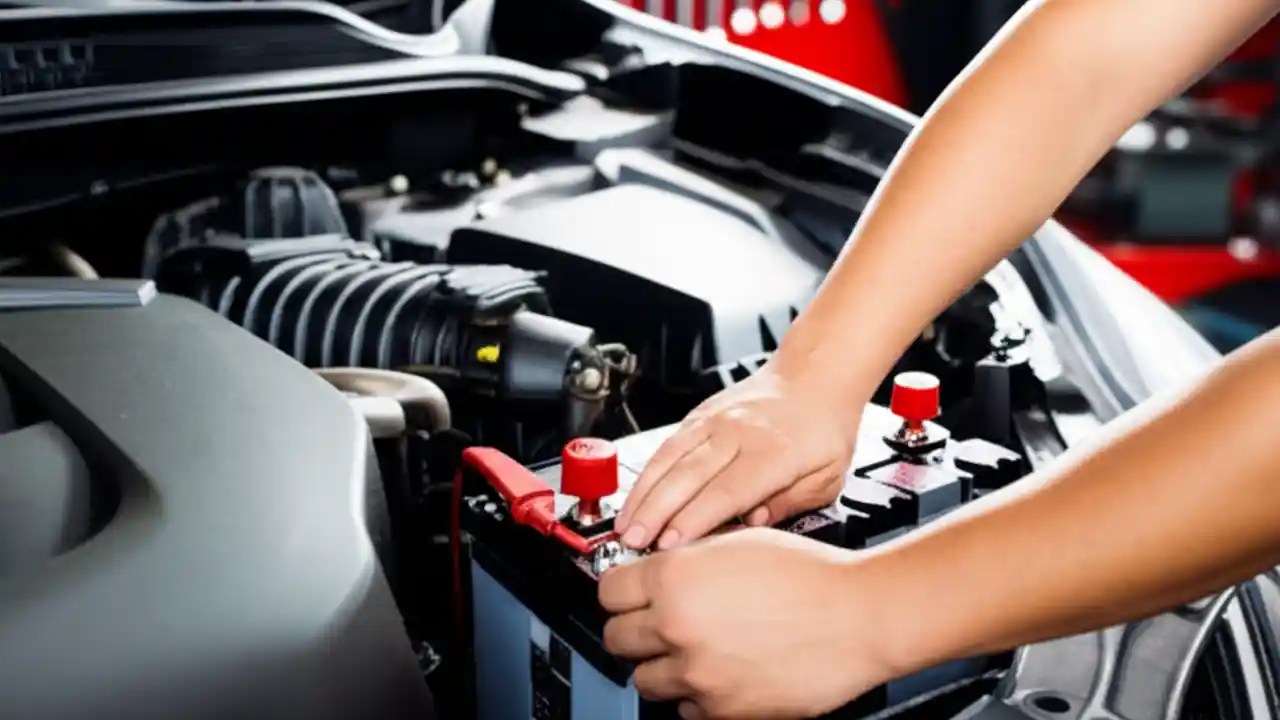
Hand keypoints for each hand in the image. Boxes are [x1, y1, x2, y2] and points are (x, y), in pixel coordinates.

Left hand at [599, 528, 891, 718]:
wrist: (859, 617)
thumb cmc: (809, 576)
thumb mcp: (734, 543)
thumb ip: (684, 559)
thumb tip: (652, 571)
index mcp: (674, 578)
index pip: (606, 590)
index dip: (621, 590)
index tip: (629, 593)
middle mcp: (677, 626)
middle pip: (615, 637)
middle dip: (634, 629)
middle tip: (659, 621)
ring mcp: (697, 673)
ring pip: (644, 678)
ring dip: (662, 664)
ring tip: (695, 648)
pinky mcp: (721, 709)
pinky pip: (685, 708)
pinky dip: (696, 694)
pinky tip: (722, 670)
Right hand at [616, 364, 861, 548]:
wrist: (813, 375)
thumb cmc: (823, 427)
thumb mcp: (827, 476)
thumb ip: (790, 503)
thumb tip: (753, 523)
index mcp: (774, 452)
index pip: (726, 491)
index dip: (694, 520)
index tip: (671, 545)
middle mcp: (738, 433)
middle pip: (688, 476)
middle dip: (656, 512)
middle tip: (634, 543)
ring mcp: (715, 421)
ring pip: (669, 459)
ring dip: (643, 495)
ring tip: (625, 525)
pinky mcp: (700, 415)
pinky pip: (668, 446)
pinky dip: (647, 473)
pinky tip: (635, 497)